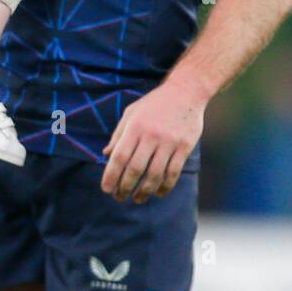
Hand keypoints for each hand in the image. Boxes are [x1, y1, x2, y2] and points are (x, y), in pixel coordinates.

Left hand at [101, 78, 205, 203]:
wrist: (186, 91)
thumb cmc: (154, 103)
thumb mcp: (132, 112)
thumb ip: (119, 134)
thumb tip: (106, 155)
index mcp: (135, 126)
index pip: (120, 157)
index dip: (111, 176)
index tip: (106, 189)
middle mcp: (151, 135)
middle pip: (135, 169)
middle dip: (125, 187)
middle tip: (120, 198)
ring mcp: (169, 142)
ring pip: (155, 175)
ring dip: (145, 191)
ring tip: (138, 199)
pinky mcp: (184, 147)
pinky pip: (173, 172)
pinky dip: (165, 186)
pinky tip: (158, 193)